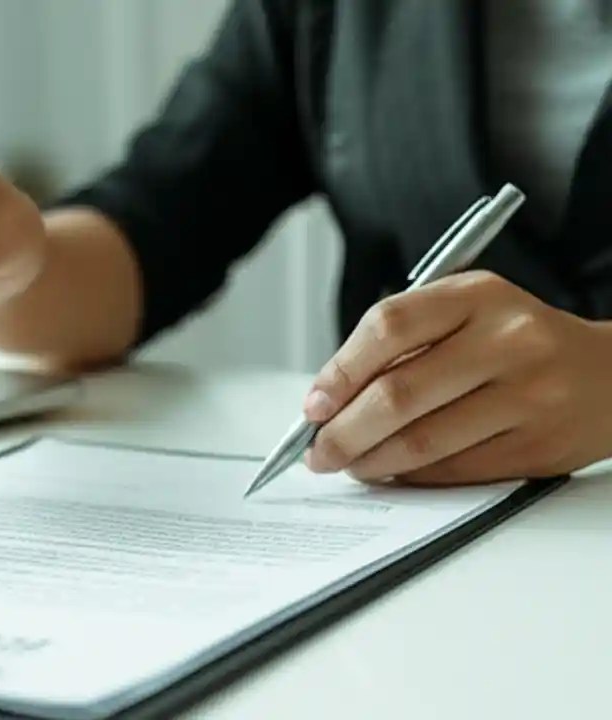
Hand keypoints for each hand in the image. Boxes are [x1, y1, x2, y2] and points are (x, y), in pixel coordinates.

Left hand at [303, 270, 611, 485]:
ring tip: (349, 464)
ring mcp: (529, 395)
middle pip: (398, 393)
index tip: (313, 404)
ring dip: (370, 461)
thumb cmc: (518, 342)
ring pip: (423, 441)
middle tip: (318, 451)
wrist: (610, 376)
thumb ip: (404, 343)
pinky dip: (412, 477)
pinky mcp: (539, 446)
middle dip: (343, 432)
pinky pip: (454, 470)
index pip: (389, 326)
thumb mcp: (467, 313)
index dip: (340, 370)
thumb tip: (330, 400)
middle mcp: (508, 340)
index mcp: (478, 295)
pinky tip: (393, 472)